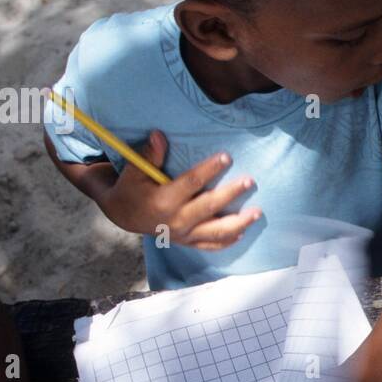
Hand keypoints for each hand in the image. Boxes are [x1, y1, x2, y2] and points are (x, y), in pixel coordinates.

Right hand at [99, 130, 262, 249]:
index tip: (226, 157)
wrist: (124, 215)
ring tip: (257, 213)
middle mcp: (176, 220)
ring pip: (215, 232)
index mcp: (163, 201)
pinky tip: (243, 232)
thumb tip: (159, 135)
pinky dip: (227, 241)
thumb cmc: (132, 188)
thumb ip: (149, 155)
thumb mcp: (134, 170)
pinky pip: (210, 245)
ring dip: (238, 223)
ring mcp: (183, 234)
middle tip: (249, 181)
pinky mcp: (187, 242)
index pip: (191, 183)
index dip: (209, 169)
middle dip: (230, 194)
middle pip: (209, 207)